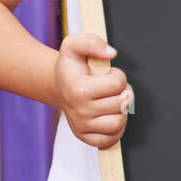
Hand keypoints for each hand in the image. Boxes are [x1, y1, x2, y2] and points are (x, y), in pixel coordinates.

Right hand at [54, 33, 132, 149]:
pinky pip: (111, 139)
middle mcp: (80, 110)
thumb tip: (110, 53)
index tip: (108, 74)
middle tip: (112, 88)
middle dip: (122, 92)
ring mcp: (82, 126)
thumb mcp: (74, 45)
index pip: (118, 84)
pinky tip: (110, 115)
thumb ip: (92, 42)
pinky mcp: (85, 136)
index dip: (118, 75)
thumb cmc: (71, 67)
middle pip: (121, 104)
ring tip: (112, 101)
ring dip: (121, 111)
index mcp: (79, 89)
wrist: (58, 86)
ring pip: (119, 122)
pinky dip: (116, 129)